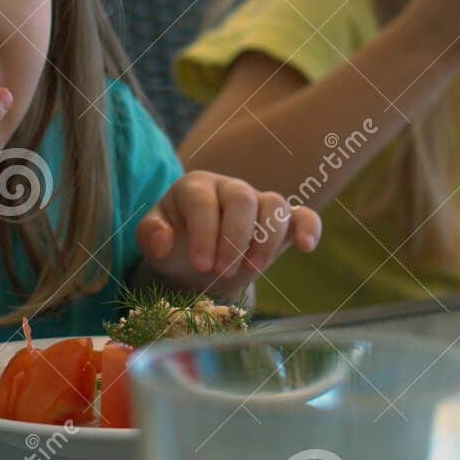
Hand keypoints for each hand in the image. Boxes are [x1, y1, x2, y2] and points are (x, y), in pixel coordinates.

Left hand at [136, 171, 321, 296]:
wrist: (196, 259)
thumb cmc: (174, 243)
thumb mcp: (153, 239)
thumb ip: (151, 234)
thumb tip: (164, 241)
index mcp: (195, 187)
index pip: (203, 200)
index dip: (203, 232)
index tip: (200, 265)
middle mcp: (229, 188)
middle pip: (242, 198)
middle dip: (233, 238)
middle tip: (221, 272)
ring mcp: (258, 203)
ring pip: (274, 204)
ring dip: (265, 240)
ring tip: (250, 270)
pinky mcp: (281, 223)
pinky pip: (302, 215)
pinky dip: (309, 228)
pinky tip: (305, 247)